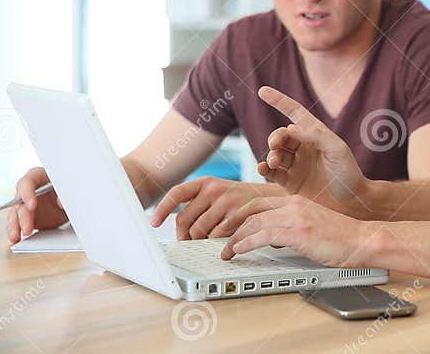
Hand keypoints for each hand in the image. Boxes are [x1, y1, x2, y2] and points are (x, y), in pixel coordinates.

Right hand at [6, 167, 67, 243]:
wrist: (75, 200)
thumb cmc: (70, 186)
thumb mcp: (70, 187)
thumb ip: (65, 193)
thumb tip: (61, 202)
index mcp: (38, 177)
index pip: (28, 182)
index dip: (27, 193)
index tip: (32, 205)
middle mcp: (29, 191)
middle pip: (20, 202)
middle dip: (23, 216)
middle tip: (28, 228)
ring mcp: (27, 205)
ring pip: (15, 215)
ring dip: (15, 226)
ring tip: (16, 237)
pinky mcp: (28, 218)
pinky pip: (18, 225)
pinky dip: (16, 232)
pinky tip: (16, 240)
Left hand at [150, 177, 284, 239]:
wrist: (275, 199)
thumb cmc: (244, 200)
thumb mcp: (222, 192)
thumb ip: (201, 203)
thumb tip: (179, 228)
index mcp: (207, 181)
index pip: (177, 193)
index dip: (162, 209)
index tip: (154, 223)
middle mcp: (215, 188)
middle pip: (185, 219)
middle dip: (184, 236)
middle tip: (188, 244)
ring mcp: (226, 201)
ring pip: (199, 232)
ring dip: (202, 242)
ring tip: (211, 243)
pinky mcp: (238, 215)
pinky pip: (216, 237)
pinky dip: (217, 245)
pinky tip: (225, 246)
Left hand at [219, 194, 369, 267]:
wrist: (363, 240)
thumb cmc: (342, 237)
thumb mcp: (312, 225)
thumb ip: (292, 226)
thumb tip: (272, 238)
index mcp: (297, 201)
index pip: (259, 203)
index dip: (239, 215)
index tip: (227, 227)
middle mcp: (294, 205)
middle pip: (251, 210)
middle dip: (230, 224)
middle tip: (218, 237)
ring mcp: (296, 217)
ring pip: (254, 222)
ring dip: (234, 238)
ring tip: (225, 251)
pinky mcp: (299, 232)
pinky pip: (264, 235)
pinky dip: (246, 243)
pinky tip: (238, 250)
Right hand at [254, 86, 368, 210]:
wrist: (352, 202)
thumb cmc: (348, 172)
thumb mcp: (337, 149)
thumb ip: (315, 136)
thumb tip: (290, 129)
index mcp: (315, 134)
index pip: (294, 112)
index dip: (279, 100)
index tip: (262, 91)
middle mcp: (303, 147)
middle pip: (281, 135)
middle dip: (275, 137)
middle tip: (276, 144)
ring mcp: (296, 165)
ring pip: (275, 153)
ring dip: (271, 154)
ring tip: (274, 162)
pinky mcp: (291, 183)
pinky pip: (272, 173)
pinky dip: (264, 169)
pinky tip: (263, 168)